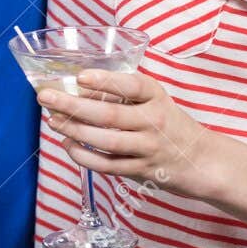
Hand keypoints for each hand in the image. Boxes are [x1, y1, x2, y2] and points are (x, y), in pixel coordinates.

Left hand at [39, 70, 224, 199]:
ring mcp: (148, 148)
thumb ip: (122, 94)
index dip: (105, 80)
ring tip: (52, 120)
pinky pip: (107, 165)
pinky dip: (84, 156)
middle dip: (73, 106)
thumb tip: (76, 87)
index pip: (132, 85)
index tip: (80, 77)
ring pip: (106, 141)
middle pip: (110, 115)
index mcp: (156, 96)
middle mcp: (154, 121)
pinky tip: (68, 144)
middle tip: (45, 97)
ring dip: (74, 130)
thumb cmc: (168, 122)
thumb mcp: (154, 100)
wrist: (201, 160)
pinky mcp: (141, 170)